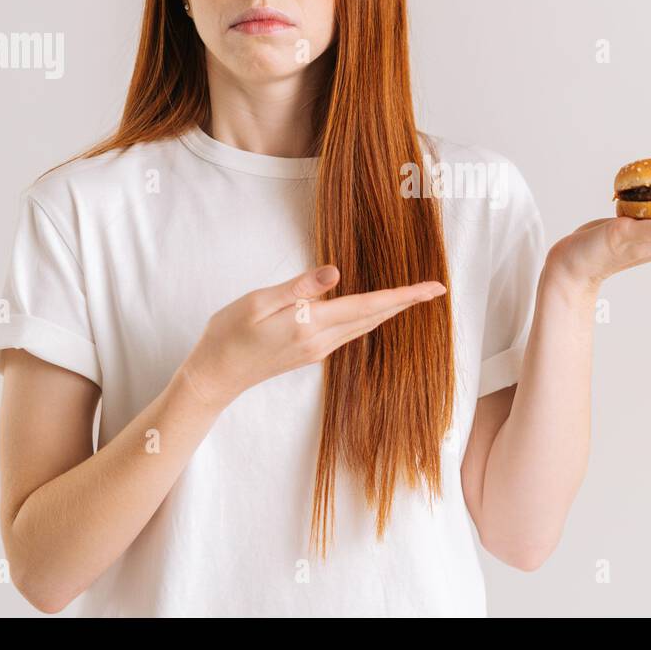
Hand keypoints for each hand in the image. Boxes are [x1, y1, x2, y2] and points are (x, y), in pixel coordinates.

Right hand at [178, 266, 445, 409]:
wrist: (215, 377)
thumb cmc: (229, 334)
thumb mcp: (258, 302)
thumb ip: (298, 288)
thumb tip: (334, 272)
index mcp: (311, 325)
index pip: (369, 305)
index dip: (404, 296)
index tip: (433, 288)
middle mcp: (321, 342)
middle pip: (374, 318)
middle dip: (406, 303)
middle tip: (435, 289)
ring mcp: (317, 351)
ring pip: (364, 327)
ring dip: (389, 311)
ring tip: (411, 296)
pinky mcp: (309, 353)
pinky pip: (350, 332)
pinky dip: (368, 318)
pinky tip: (372, 310)